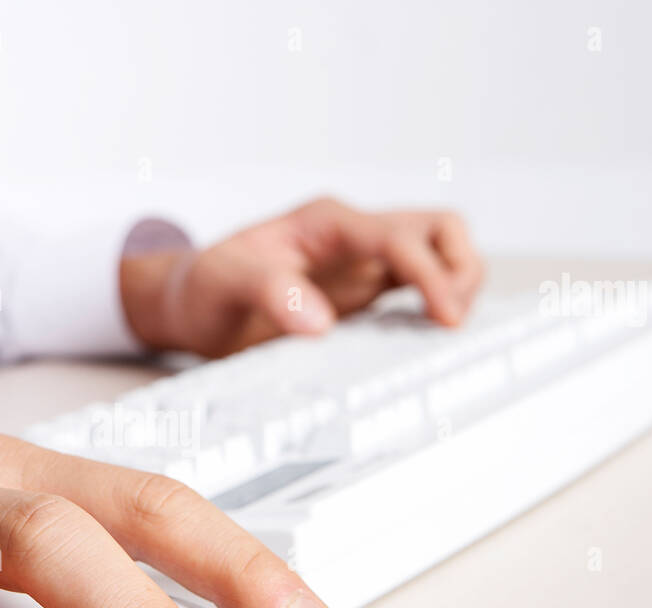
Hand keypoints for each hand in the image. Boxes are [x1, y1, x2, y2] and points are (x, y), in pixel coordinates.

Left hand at [120, 198, 484, 356]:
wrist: (192, 303)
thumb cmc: (206, 286)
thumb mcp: (224, 283)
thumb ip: (270, 292)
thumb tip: (320, 322)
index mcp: (326, 222)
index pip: (398, 236)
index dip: (430, 273)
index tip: (445, 317)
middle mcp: (353, 235)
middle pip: (439, 229)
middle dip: (460, 269)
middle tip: (450, 322)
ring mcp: (363, 262)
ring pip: (439, 253)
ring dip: (456, 284)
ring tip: (444, 331)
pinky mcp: (364, 293)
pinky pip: (418, 289)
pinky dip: (434, 307)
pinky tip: (425, 339)